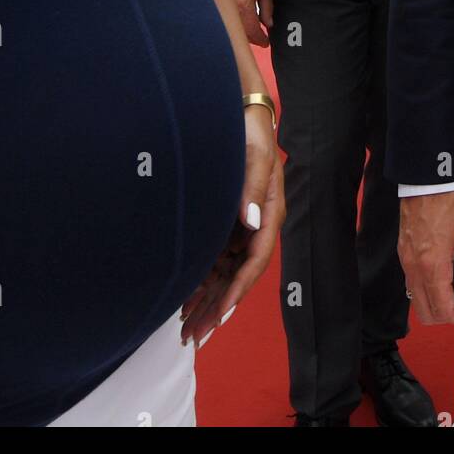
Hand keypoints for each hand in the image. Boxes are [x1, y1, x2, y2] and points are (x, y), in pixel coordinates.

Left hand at [179, 104, 284, 346]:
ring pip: (224, 274)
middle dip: (218, 309)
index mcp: (269, 214)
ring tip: (186, 332)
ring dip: (207, 303)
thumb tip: (252, 222)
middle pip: (237, 277)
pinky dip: (200, 282)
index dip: (238, 289)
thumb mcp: (254, 156)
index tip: (221, 314)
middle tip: (196, 338)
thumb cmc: (249, 132)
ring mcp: (239, 228)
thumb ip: (254, 188)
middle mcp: (255, 227)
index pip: (255, 261)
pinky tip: (183, 302)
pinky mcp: (225, 224)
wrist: (238, 115)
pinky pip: (213, 261)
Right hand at [226, 0, 271, 46]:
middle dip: (251, 38)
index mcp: (244, 3)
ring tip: (251, 29)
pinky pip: (224, 16)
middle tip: (260, 38)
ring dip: (241, 31)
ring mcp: (222, 3)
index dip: (261, 40)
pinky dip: (233, 21)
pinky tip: (239, 19)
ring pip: (231, 26)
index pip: (252, 31)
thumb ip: (267, 6)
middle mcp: (231, 6)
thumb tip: (269, 24)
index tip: (266, 42)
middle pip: (240, 33)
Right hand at [399, 189, 453, 325]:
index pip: (443, 310)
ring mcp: (405, 261)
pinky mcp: (403, 253)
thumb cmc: (451, 203)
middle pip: (426, 313)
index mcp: (432, 266)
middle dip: (448, 316)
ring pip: (416, 300)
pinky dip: (428, 290)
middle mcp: (414, 268)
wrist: (427, 179)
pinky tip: (445, 277)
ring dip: (437, 304)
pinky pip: (412, 284)